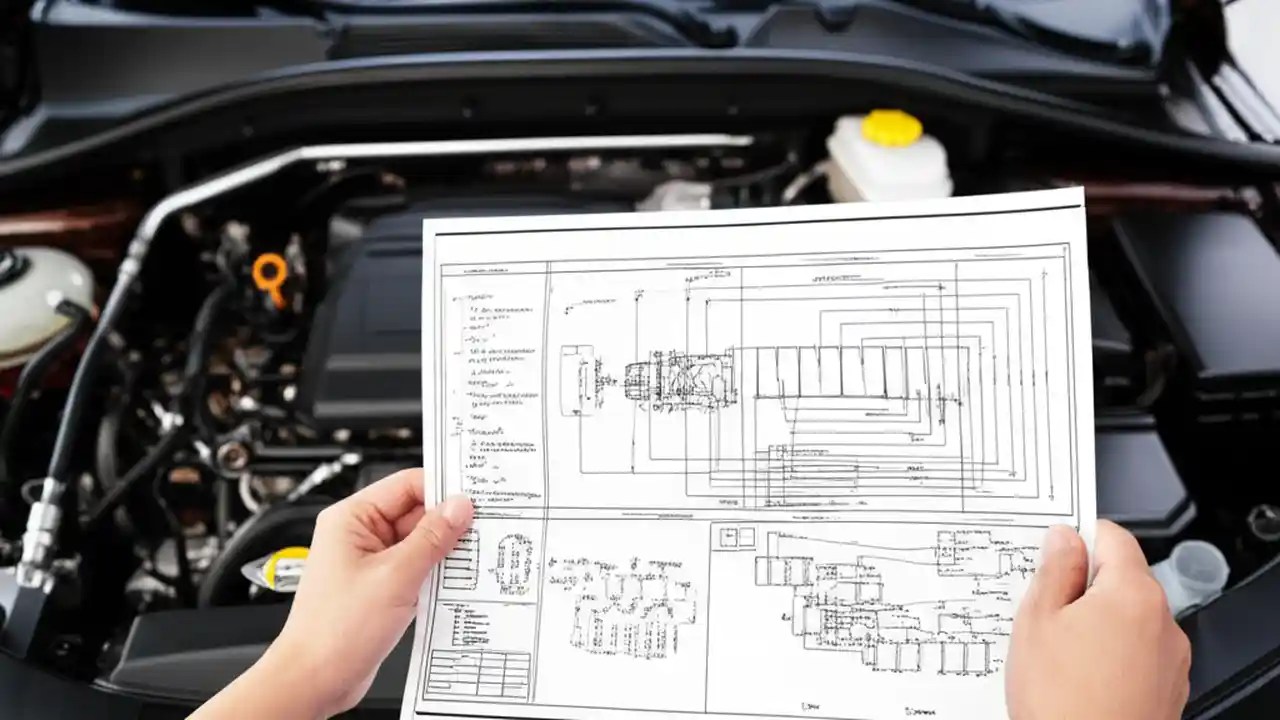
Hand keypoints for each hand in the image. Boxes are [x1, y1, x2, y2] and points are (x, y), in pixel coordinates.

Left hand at [191, 469, 472, 719]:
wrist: (315, 679)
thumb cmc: (333, 631)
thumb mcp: (394, 577)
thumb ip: (432, 539)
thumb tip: (459, 507)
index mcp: (351, 518)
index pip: (407, 485)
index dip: (442, 490)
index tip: (474, 500)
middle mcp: (360, 535)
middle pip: (416, 513)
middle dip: (448, 524)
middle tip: (480, 533)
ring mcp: (371, 562)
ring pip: (419, 543)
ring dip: (443, 552)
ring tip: (468, 561)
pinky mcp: (381, 587)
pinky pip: (416, 569)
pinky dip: (435, 574)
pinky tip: (454, 584)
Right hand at [1006, 520, 1190, 719]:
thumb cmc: (1062, 701)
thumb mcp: (1037, 621)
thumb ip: (1054, 571)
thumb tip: (1064, 539)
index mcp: (1133, 594)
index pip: (1112, 536)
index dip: (1077, 537)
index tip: (1051, 550)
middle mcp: (1163, 622)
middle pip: (1121, 579)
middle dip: (1081, 586)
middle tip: (1041, 609)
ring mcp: (1170, 659)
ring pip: (1127, 618)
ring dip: (1095, 622)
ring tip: (1055, 651)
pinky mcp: (1166, 689)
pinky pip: (1136, 653)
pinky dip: (1109, 654)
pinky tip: (1076, 676)